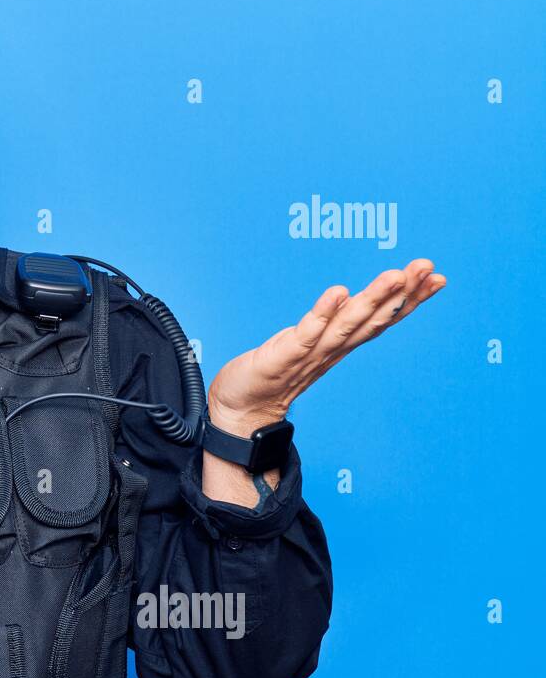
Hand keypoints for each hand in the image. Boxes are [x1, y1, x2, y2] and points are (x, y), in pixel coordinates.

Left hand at [208, 258, 446, 432]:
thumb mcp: (309, 343)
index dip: (410, 299)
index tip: (436, 277)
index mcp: (340, 344)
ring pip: (347, 324)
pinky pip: (307, 334)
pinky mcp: (284, 357)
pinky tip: (338, 292)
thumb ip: (331, 323)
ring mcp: (310, 354)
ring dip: (373, 299)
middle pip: (373, 319)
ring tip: (395, 274)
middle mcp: (332, 349)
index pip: (381, 318)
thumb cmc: (274, 373)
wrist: (241, 410)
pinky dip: (323, 313)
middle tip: (427, 267)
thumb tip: (352, 297)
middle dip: (402, 294)